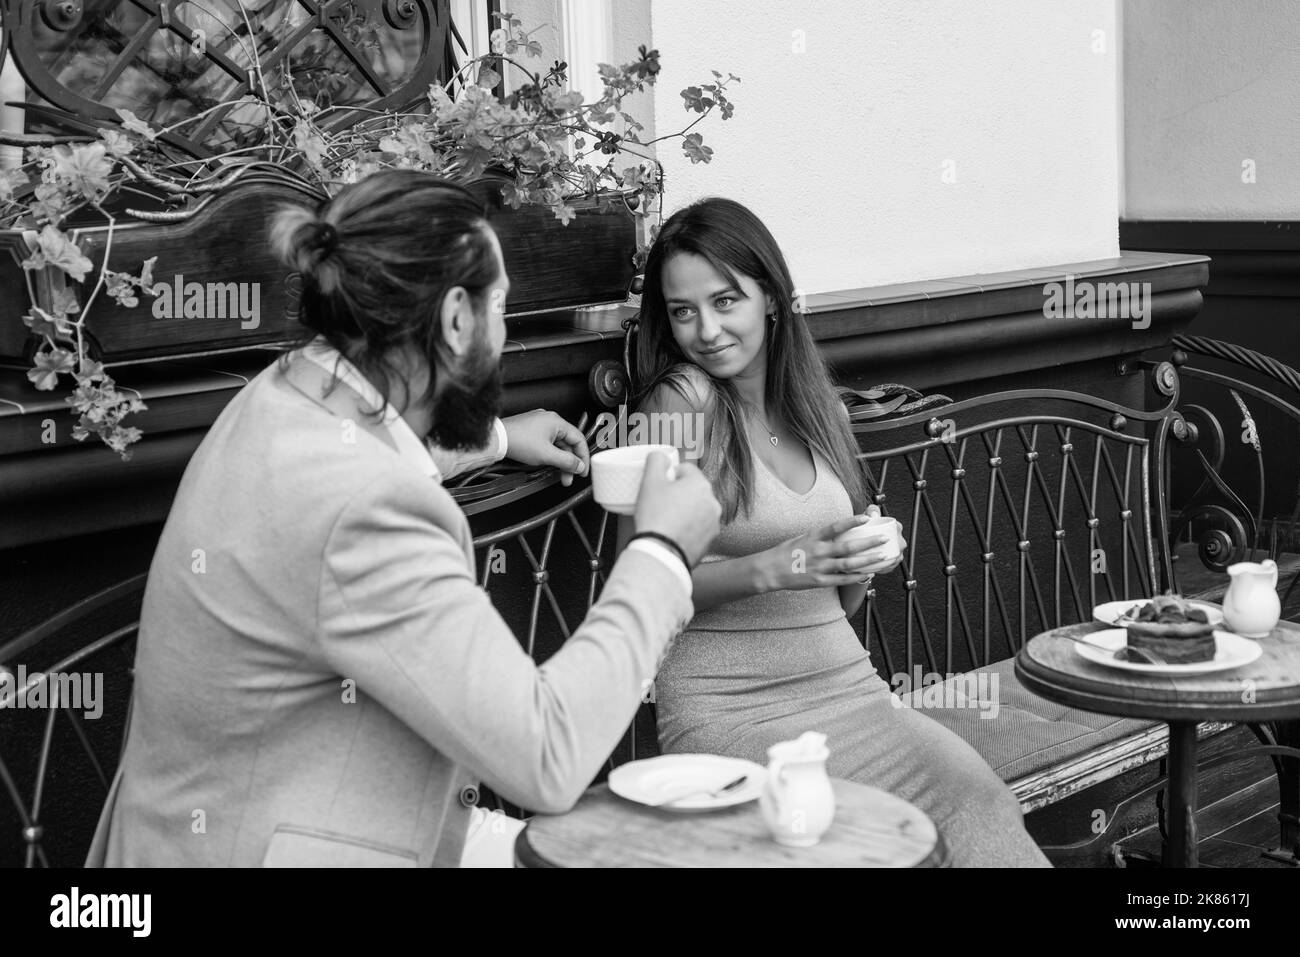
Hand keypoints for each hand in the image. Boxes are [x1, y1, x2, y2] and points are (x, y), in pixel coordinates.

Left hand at [502, 410, 589, 486]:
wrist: (496, 439)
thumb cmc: (518, 441)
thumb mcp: (547, 455)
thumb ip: (566, 461)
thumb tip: (579, 466)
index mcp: (556, 421)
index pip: (578, 439)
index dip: (583, 456)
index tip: (583, 469)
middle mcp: (549, 420)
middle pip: (567, 443)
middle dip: (569, 462)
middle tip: (569, 476)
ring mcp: (539, 424)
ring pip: (557, 445)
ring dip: (559, 461)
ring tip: (559, 475)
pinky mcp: (531, 430)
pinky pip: (547, 443)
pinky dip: (550, 455)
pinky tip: (549, 465)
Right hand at [632, 452, 720, 566]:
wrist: (661, 552)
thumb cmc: (656, 518)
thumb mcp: (649, 481)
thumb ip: (656, 461)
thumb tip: (660, 456)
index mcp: (700, 484)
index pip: (685, 469)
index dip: (669, 476)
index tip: (660, 486)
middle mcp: (712, 502)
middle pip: (692, 490)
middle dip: (678, 494)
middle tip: (661, 504)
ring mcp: (713, 523)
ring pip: (696, 509)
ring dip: (684, 511)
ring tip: (667, 520)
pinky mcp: (710, 540)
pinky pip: (698, 528)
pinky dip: (688, 528)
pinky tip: (674, 532)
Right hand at [761, 509, 903, 591]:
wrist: (770, 569)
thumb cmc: (787, 552)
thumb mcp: (803, 537)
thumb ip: (821, 536)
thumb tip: (839, 532)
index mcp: (814, 537)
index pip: (836, 527)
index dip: (852, 521)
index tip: (867, 517)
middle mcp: (818, 551)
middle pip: (848, 547)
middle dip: (868, 543)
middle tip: (884, 539)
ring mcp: (820, 567)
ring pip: (849, 564)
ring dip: (867, 560)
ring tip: (882, 557)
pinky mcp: (819, 581)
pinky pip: (841, 579)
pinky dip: (856, 577)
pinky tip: (868, 574)